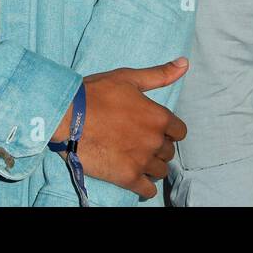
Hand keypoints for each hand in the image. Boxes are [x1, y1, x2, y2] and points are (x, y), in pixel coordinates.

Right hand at [51, 58, 188, 198]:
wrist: (67, 117)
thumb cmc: (96, 94)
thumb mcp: (129, 78)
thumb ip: (160, 75)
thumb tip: (185, 63)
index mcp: (158, 117)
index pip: (179, 131)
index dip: (168, 130)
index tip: (154, 128)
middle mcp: (154, 141)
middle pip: (168, 151)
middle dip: (158, 147)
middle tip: (140, 141)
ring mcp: (142, 161)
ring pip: (160, 170)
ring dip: (152, 165)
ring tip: (136, 158)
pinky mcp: (127, 177)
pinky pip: (148, 190)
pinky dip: (145, 186)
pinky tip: (136, 178)